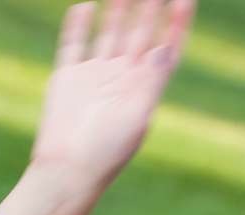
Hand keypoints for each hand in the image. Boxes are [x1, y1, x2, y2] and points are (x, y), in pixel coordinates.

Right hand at [31, 0, 194, 184]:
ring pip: (109, 33)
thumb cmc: (107, 150)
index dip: (177, 23)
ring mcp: (94, 77)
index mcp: (144, 90)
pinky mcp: (68, 79)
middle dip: (149, 8)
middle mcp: (122, 79)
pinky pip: (74, 45)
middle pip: (140, 35)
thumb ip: (151, 79)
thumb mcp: (137, 115)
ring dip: (118, 10)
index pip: (166, 49)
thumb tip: (164, 47)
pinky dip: (78, 26)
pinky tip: (85, 7)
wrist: (68, 169)